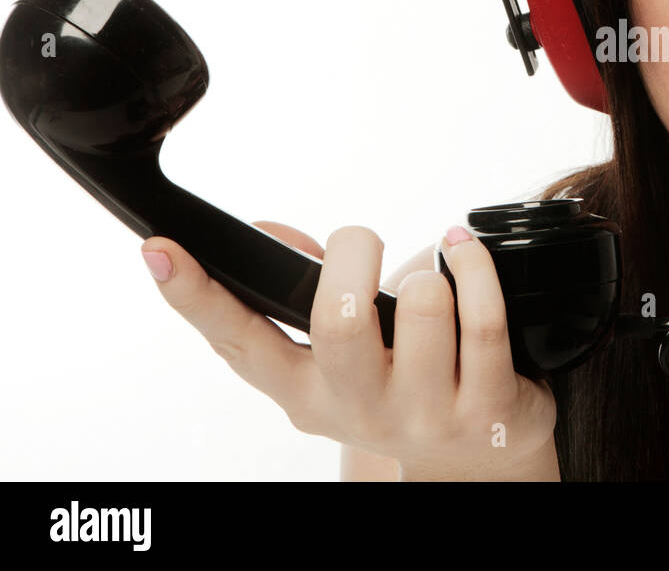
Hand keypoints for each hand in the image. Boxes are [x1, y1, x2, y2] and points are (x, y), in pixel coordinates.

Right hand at [138, 221, 559, 480]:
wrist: (479, 457)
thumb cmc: (402, 379)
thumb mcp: (342, 354)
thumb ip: (304, 289)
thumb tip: (264, 231)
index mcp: (304, 390)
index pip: (238, 343)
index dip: (196, 297)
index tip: (160, 249)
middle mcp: (358, 408)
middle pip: (337, 323)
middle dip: (353, 254)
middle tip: (361, 242)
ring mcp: (424, 414)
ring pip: (423, 308)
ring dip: (431, 271)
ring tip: (434, 276)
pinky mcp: (487, 409)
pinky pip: (483, 321)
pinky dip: (476, 270)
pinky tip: (467, 257)